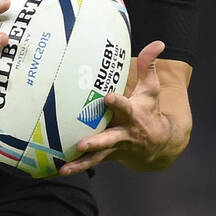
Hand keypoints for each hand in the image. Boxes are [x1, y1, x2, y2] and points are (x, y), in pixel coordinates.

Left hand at [59, 39, 173, 174]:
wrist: (157, 145)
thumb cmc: (149, 111)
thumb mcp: (151, 89)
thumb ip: (149, 66)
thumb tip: (158, 42)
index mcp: (132, 115)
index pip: (124, 107)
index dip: (117, 102)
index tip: (108, 97)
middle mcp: (122, 134)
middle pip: (109, 139)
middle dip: (96, 142)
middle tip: (82, 144)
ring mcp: (113, 148)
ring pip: (96, 157)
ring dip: (80, 164)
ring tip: (64, 169)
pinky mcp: (105, 157)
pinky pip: (88, 164)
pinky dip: (74, 168)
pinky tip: (57, 172)